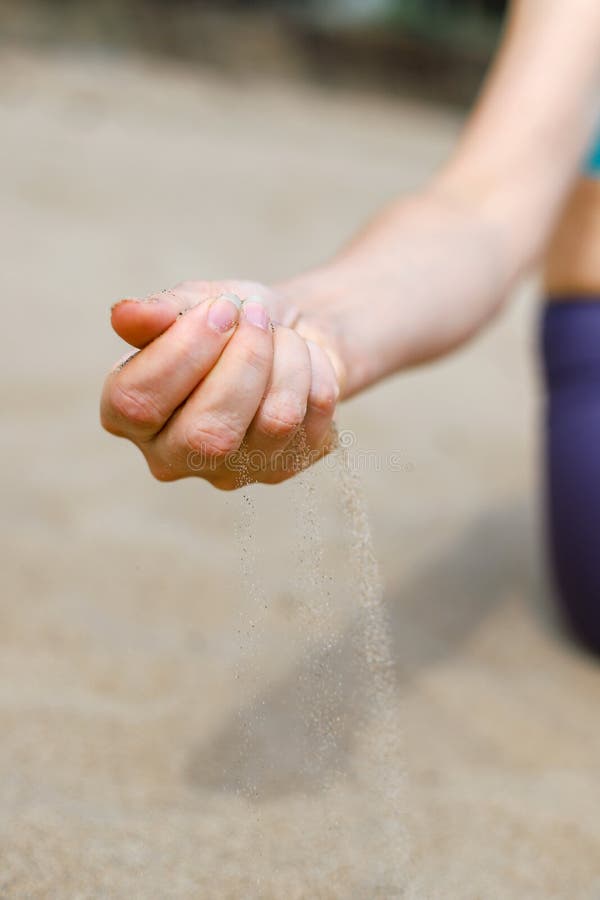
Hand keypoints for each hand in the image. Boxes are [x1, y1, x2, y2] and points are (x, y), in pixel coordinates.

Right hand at [100, 280, 339, 488]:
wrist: (287, 330)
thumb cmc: (229, 319)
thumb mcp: (194, 300)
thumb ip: (160, 311)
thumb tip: (124, 316)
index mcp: (129, 415)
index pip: (136, 403)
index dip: (183, 349)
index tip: (220, 307)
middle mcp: (173, 456)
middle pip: (208, 433)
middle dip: (244, 361)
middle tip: (255, 315)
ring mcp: (232, 470)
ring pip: (274, 422)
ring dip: (286, 357)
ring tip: (280, 331)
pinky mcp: (283, 467)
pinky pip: (313, 415)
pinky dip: (315, 368)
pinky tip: (302, 358)